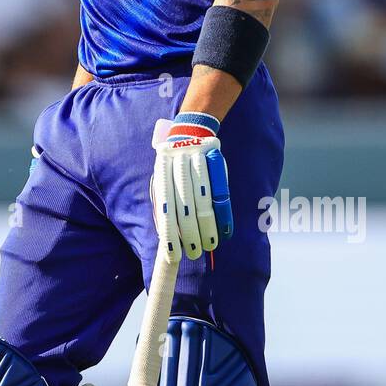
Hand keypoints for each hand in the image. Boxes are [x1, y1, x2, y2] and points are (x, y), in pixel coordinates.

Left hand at [149, 113, 233, 259]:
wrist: (191, 130)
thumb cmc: (173, 165)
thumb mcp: (162, 177)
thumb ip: (164, 201)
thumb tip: (165, 235)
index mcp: (161, 172)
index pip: (165, 208)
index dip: (170, 233)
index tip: (173, 255)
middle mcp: (178, 166)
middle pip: (185, 208)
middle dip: (190, 234)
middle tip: (194, 254)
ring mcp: (198, 163)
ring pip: (203, 203)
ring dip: (207, 228)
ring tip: (209, 246)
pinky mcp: (215, 163)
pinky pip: (221, 194)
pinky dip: (223, 215)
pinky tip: (223, 231)